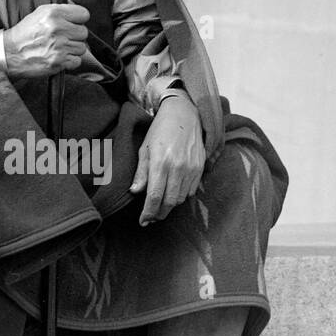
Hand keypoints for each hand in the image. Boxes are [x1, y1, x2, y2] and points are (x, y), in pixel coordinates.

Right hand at [2, 2, 89, 77]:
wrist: (10, 53)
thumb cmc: (24, 34)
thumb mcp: (39, 13)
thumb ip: (59, 10)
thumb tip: (76, 11)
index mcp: (54, 13)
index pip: (84, 14)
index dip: (79, 20)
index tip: (73, 24)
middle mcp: (58, 28)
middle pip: (84, 32)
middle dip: (75, 36)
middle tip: (63, 38)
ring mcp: (59, 46)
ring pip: (82, 48)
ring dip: (73, 49)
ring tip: (59, 48)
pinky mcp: (59, 61)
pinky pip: (77, 61)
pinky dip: (70, 61)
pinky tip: (58, 57)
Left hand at [130, 94, 205, 224]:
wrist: (185, 114)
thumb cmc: (160, 130)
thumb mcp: (145, 148)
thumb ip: (141, 172)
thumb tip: (135, 191)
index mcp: (160, 163)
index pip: (154, 197)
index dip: (148, 213)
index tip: (142, 222)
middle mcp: (177, 168)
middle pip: (169, 203)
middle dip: (158, 214)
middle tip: (150, 218)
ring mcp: (191, 169)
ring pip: (180, 199)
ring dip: (169, 206)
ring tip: (160, 206)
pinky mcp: (200, 168)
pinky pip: (190, 191)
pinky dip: (181, 197)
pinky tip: (173, 193)